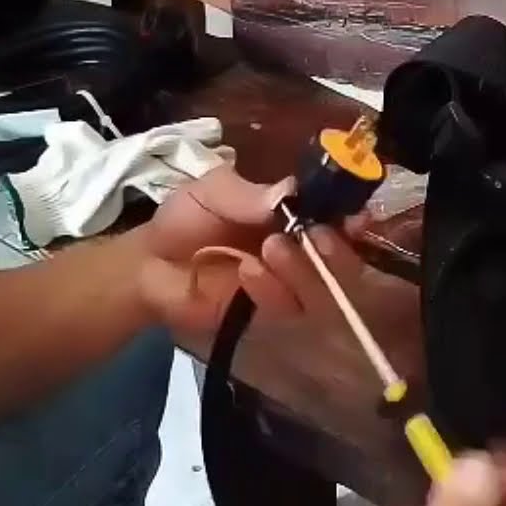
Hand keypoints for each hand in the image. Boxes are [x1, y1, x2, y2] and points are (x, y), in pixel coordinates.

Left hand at [133, 165, 368, 340]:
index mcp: (298, 215)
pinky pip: (289, 309)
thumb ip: (249, 193)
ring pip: (324, 290)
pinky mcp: (269, 315)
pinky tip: (247, 273)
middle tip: (317, 236)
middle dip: (338, 251)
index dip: (355, 219)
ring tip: (271, 249)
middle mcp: (303, 252)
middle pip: (345, 261)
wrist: (149, 264)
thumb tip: (290, 192)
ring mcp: (289, 287)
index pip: (342, 219)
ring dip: (304, 270)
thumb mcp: (214, 190)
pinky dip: (273, 290)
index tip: (356, 217)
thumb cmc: (186, 219)